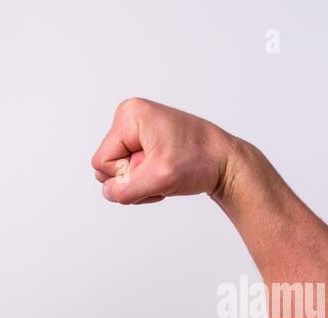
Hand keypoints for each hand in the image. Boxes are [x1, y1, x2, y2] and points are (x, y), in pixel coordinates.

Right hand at [91, 98, 237, 204]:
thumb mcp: (159, 178)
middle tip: (160, 174)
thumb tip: (109, 192)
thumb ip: (125, 189)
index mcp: (129, 116)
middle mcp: (130, 118)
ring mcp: (137, 130)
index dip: (125, 175)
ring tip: (164, 174)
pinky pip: (129, 172)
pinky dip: (145, 181)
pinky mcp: (144, 142)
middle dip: (132, 179)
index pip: (102, 162)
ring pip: (118, 174)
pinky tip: (164, 174)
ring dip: (140, 183)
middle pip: (106, 167)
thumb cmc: (200, 161)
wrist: (225, 162)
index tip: (153, 168)